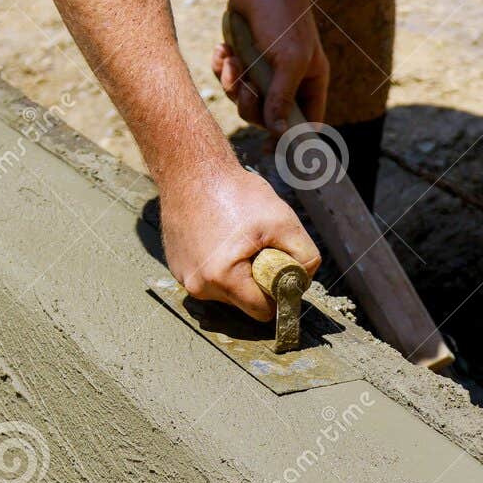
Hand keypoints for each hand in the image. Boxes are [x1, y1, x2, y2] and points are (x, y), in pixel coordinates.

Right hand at [160, 164, 319, 320]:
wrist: (191, 171)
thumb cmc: (236, 193)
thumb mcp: (283, 221)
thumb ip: (305, 257)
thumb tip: (303, 279)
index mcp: (222, 278)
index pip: (262, 312)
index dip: (277, 293)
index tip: (279, 269)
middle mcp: (198, 286)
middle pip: (243, 303)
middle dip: (256, 281)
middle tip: (257, 247)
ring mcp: (183, 277)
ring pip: (225, 292)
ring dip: (237, 273)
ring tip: (236, 239)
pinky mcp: (176, 267)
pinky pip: (208, 278)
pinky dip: (219, 264)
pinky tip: (218, 237)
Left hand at [212, 0, 328, 133]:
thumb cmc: (284, 17)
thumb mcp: (289, 60)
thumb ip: (282, 98)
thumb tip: (277, 133)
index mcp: (309, 83)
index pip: (304, 125)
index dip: (289, 142)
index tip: (270, 151)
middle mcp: (287, 81)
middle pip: (264, 117)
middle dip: (250, 104)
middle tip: (245, 86)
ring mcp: (262, 71)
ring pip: (241, 99)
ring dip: (232, 83)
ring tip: (233, 60)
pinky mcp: (241, 58)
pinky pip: (226, 79)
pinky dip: (221, 67)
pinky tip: (224, 49)